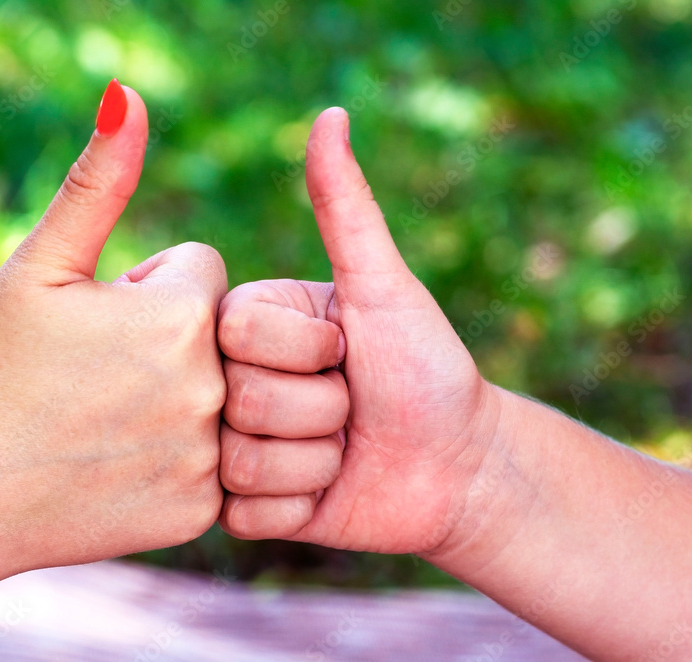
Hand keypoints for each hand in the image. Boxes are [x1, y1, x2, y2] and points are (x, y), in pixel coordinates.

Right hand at [0, 81, 225, 614]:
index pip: (205, 270)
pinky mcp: (204, 512)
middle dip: (176, 338)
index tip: (103, 318)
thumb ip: (99, 182)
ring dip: (187, 395)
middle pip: (223, 332)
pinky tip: (128, 461)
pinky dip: (184, 456)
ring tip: (118, 414)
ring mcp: (213, 456)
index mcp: (185, 315)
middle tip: (108, 370)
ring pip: (227, 394)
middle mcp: (216, 385)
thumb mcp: (39, 266)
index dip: (150, 287)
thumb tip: (129, 96)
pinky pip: (220, 459)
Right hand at [217, 108, 498, 554]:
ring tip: (343, 447)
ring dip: (314, 462)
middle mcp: (231, 380)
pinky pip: (245, 515)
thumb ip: (347, 210)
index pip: (236, 333)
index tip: (346, 350)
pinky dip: (301, 505)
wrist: (460, 464)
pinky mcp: (245, 508)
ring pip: (239, 463)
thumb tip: (331, 116)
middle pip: (237, 400)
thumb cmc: (426, 367)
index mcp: (250, 321)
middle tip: (351, 406)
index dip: (308, 351)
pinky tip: (329, 490)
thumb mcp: (385, 287)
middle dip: (318, 410)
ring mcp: (233, 446)